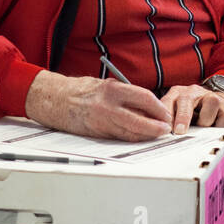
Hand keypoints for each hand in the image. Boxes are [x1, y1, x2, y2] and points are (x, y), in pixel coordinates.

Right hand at [25, 70, 171, 141]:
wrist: (56, 99)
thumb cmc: (82, 90)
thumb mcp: (107, 85)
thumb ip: (126, 95)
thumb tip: (149, 107)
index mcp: (112, 89)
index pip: (144, 98)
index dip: (159, 108)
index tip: (166, 113)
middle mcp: (107, 105)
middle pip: (139, 119)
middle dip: (156, 127)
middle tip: (166, 129)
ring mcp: (101, 120)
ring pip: (130, 132)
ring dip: (146, 135)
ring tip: (157, 135)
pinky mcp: (96, 132)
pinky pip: (119, 137)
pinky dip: (131, 138)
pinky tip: (140, 137)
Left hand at [160, 84, 223, 133]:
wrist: (216, 99)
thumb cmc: (192, 109)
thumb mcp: (175, 111)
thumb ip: (167, 120)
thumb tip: (160, 134)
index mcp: (177, 93)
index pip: (167, 102)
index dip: (165, 116)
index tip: (164, 129)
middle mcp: (193, 92)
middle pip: (187, 100)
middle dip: (183, 116)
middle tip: (180, 131)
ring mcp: (211, 96)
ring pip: (211, 103)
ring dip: (205, 121)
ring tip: (202, 128)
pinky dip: (219, 126)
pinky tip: (214, 127)